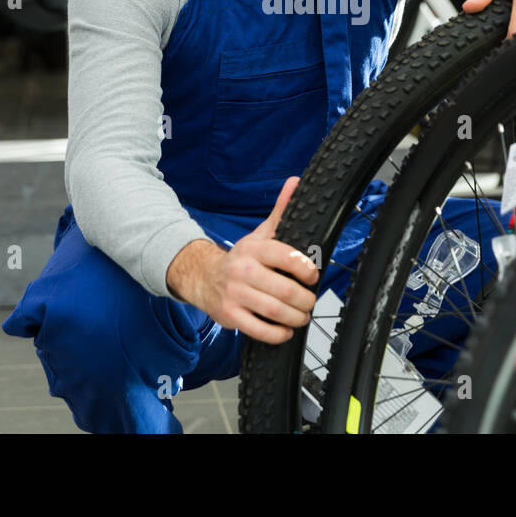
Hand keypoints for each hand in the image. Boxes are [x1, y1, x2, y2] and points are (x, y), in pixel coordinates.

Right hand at [166, 176, 319, 343]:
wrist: (202, 277)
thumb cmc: (241, 258)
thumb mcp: (260, 234)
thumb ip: (280, 211)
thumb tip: (295, 182)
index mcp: (255, 249)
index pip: (287, 257)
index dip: (306, 269)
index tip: (312, 276)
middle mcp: (243, 270)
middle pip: (284, 290)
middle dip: (305, 300)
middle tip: (309, 302)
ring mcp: (235, 294)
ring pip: (274, 311)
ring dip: (295, 318)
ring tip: (301, 316)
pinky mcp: (229, 315)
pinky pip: (258, 330)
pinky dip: (277, 333)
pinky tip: (284, 330)